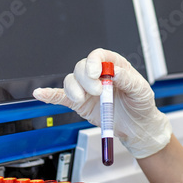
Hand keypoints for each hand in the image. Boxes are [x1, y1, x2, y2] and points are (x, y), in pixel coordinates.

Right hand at [33, 48, 170, 158]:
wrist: (137, 127)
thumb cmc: (141, 105)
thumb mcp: (141, 91)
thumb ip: (129, 80)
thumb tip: (115, 72)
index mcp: (114, 66)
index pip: (98, 56)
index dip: (94, 62)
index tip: (97, 73)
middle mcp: (97, 75)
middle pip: (81, 67)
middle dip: (86, 79)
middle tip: (97, 92)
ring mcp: (86, 89)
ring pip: (71, 81)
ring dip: (73, 89)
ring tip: (82, 99)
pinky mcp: (79, 104)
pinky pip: (61, 97)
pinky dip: (50, 95)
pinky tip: (41, 94)